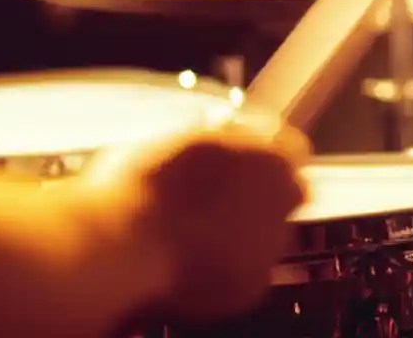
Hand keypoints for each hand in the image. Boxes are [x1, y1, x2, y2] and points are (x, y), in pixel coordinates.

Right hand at [85, 114, 309, 324]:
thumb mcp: (178, 137)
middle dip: (261, 191)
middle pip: (287, 190)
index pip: (290, 146)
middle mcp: (281, 198)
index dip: (263, 149)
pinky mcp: (252, 286)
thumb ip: (211, 135)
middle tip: (218, 192)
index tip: (239, 154)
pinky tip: (186, 261)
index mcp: (269, 153)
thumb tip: (215, 127)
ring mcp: (270, 245)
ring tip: (189, 232)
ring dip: (240, 230)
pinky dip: (224, 266)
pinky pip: (244, 270)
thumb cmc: (139, 183)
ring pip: (265, 233)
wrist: (121, 247)